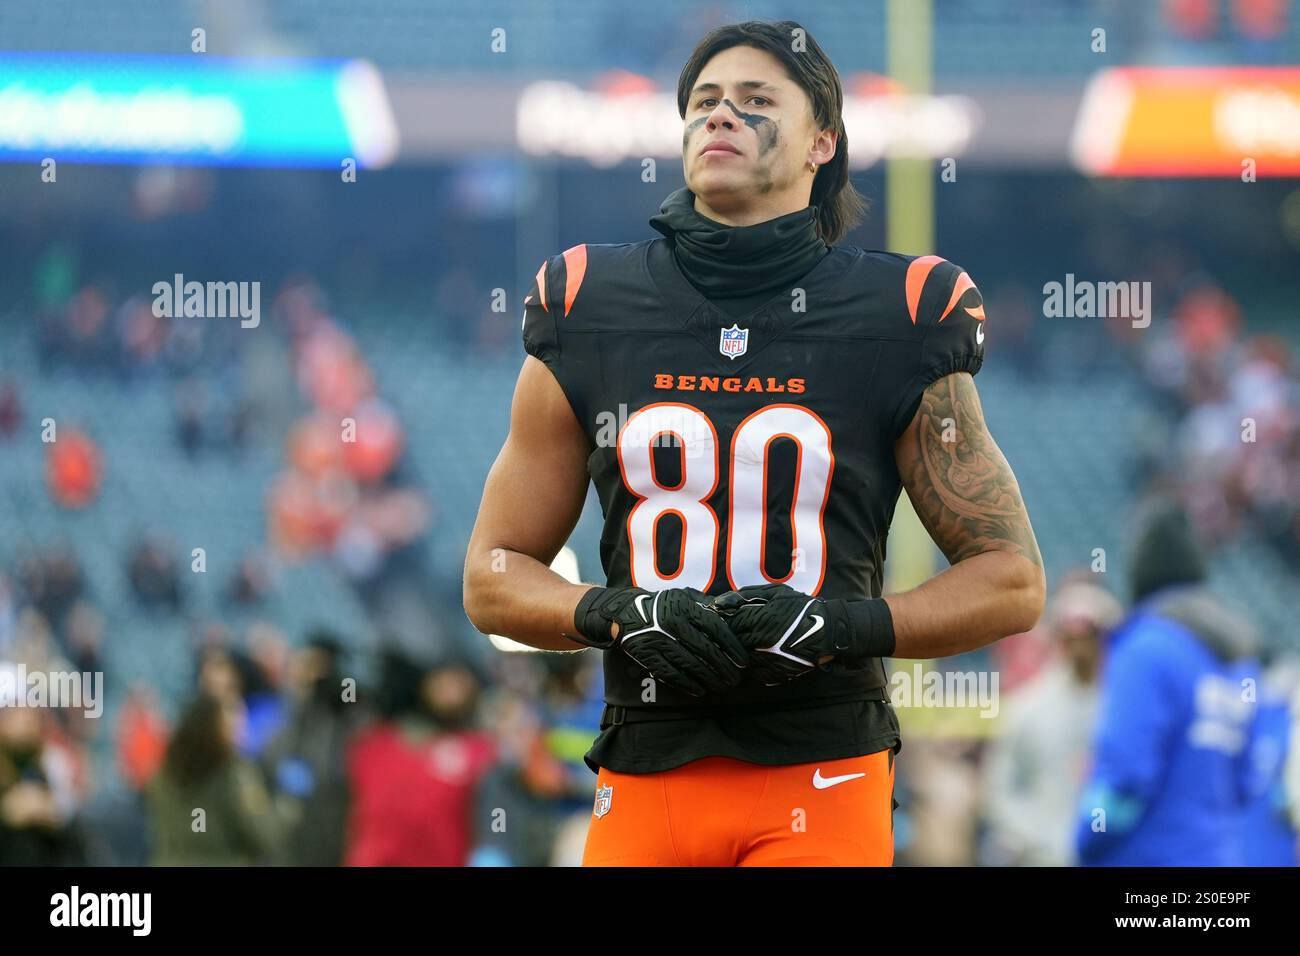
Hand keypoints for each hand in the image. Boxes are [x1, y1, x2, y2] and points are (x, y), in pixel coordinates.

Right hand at [572, 586, 748, 696]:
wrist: (625, 613)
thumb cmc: (662, 606)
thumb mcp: (682, 597)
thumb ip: (705, 606)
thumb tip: (732, 615)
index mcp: (684, 607)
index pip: (715, 628)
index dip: (731, 647)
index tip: (742, 660)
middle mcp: (672, 623)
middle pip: (705, 649)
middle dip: (723, 667)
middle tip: (735, 679)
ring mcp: (658, 640)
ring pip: (689, 664)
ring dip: (708, 678)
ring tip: (721, 686)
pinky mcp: (647, 655)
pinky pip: (670, 673)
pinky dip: (686, 683)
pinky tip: (699, 689)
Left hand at [711, 583, 879, 685]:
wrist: (828, 632)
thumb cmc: (801, 607)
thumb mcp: (775, 593)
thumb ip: (746, 595)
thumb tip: (720, 602)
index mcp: (759, 620)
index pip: (729, 623)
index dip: (725, 620)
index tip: (726, 617)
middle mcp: (760, 641)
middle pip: (733, 641)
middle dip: (731, 635)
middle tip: (738, 629)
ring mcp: (767, 659)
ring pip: (740, 656)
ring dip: (741, 649)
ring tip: (751, 640)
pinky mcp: (774, 672)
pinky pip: (752, 671)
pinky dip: (752, 663)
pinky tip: (759, 653)